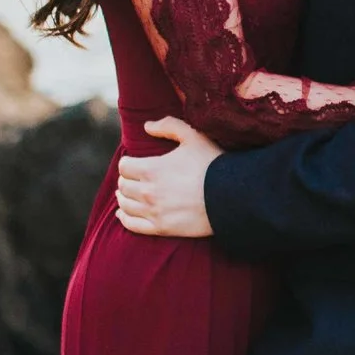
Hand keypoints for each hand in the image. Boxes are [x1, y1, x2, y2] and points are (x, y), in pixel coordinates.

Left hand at [115, 117, 218, 237]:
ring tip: (128, 193)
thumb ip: (169, 126)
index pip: (124, 166)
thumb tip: (147, 126)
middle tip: (133, 178)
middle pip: (123, 185)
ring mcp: (154, 211)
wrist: (231, 196)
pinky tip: (123, 213)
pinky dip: (124, 218)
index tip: (134, 163)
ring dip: (124, 197)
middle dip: (126, 179)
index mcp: (152, 168)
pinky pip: (132, 224)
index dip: (128, 162)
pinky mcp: (161, 228)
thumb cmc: (213, 164)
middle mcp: (148, 191)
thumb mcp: (194, 136)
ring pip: (125, 204)